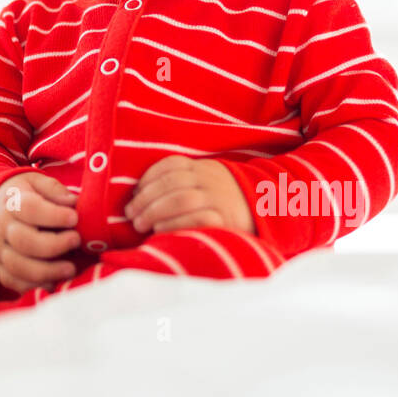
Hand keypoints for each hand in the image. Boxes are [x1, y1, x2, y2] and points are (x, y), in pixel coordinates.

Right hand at [0, 173, 80, 294]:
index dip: (54, 215)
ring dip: (47, 271)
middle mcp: (2, 227)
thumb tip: (73, 203)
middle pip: (23, 241)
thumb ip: (54, 190)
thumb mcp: (35, 182)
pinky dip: (34, 285)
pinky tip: (54, 281)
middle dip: (54, 245)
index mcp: (12, 201)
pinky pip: (13, 282)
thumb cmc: (20, 195)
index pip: (29, 208)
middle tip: (76, 241)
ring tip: (70, 269)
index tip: (75, 218)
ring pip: (18, 266)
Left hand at [124, 155, 254, 234]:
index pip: (170, 165)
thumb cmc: (225, 200)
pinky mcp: (225, 221)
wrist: (267, 211)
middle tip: (130, 214)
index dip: (147, 178)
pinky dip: (173, 224)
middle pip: (171, 183)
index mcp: (203, 167)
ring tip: (139, 224)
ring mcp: (219, 199)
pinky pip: (196, 219)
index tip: (134, 192)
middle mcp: (210, 180)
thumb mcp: (206, 181)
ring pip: (181, 199)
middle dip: (145, 198)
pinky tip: (159, 231)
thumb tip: (140, 193)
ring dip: (154, 211)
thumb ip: (182, 181)